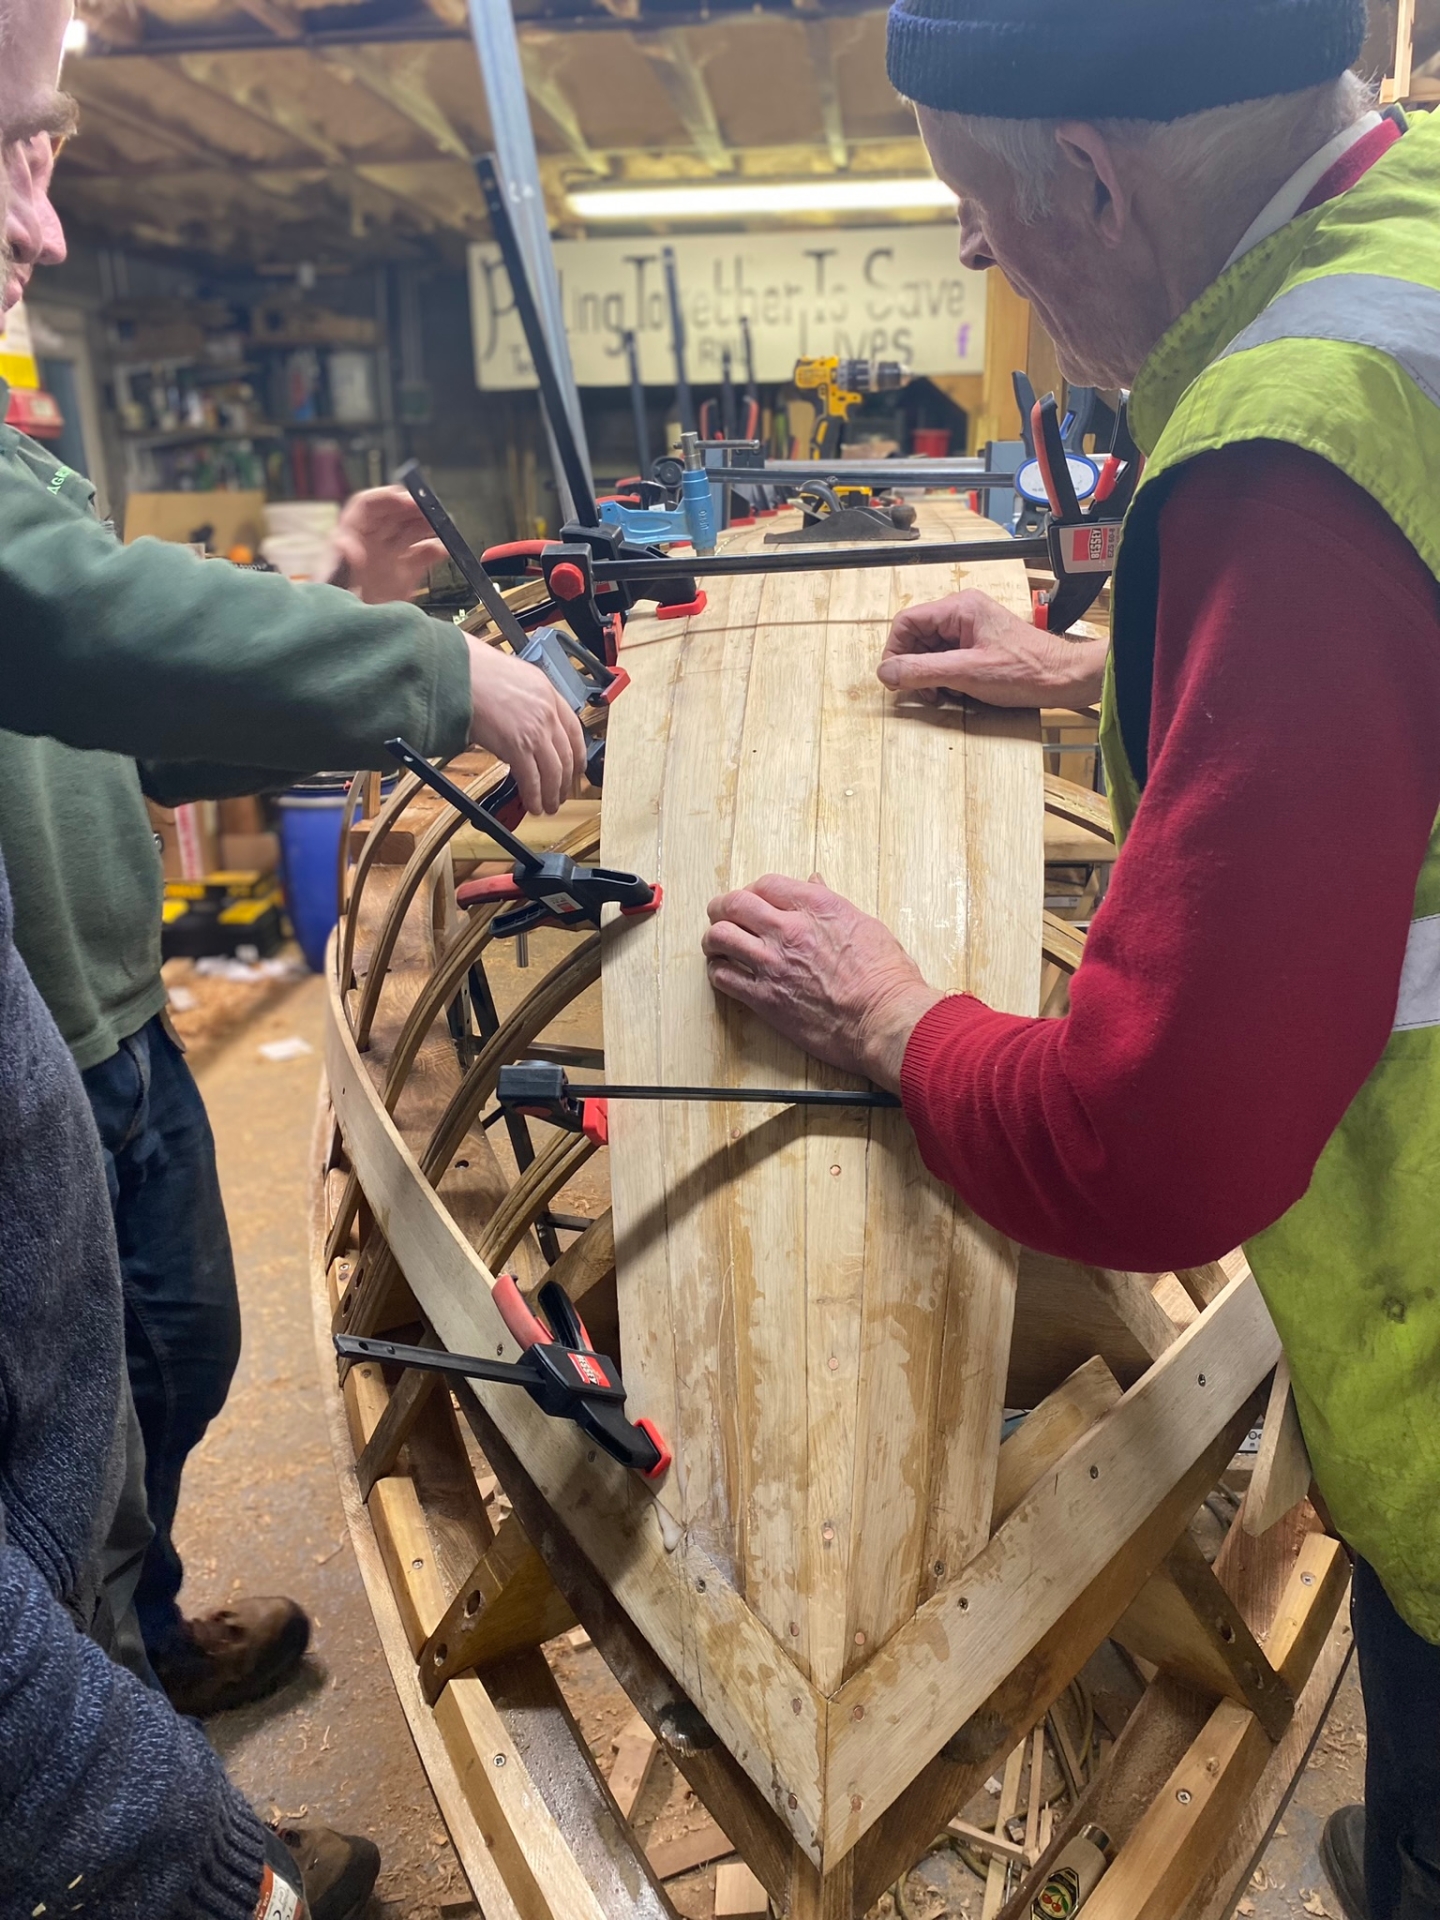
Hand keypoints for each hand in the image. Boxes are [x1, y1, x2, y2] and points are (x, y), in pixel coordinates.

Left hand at [325, 487, 447, 603]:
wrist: (352, 645)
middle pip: (392, 514)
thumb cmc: (335, 615)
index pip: (367, 506)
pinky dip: (435, 549)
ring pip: (409, 531)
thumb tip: (347, 543)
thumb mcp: (334, 588)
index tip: (410, 500)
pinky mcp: (403, 578)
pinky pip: (421, 556)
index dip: (388, 498)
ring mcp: (387, 560)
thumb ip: (341, 566)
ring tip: (444, 525)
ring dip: (427, 524)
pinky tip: (445, 550)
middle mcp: (369, 545)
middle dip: (414, 508)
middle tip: (434, 511)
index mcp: (349, 540)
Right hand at [465, 640, 585, 815]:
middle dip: (566, 781)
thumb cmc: (474, 671)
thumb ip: (526, 702)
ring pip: (554, 771)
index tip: (576, 768)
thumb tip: (523, 726)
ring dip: (553, 794)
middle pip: (567, 755)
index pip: (574, 729)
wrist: (457, 672)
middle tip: (562, 794)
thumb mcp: (513, 678)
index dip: (578, 755)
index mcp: (547, 692)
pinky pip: (532, 779)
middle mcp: (547, 712)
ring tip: (549, 806)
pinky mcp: (517, 746)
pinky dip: (534, 796)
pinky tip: (533, 805)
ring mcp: (535, 730)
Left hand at [702, 874, 942, 1091]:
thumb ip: (831, 903)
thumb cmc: (886, 977)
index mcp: (817, 906)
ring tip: (716, 945)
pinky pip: (723, 977)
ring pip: (720, 937)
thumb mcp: (865, 925)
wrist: (885, 1019)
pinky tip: (724, 973)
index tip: (751, 900)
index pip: (766, 884)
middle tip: (720, 915)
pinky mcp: (765, 997)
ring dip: (714, 939)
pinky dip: (718, 972)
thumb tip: (813, 882)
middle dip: (722, 908)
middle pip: (734, 904)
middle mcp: (789, 929)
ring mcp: (773, 963)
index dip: (752, 890)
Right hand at [878, 588, 1108, 708]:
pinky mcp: (978, 646)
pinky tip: (957, 690)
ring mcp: (971, 629)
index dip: (895, 651)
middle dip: (914, 666)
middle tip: (923, 691)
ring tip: (943, 692)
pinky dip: (945, 677)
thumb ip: (923, 671)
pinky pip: (947, 658)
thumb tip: (886, 672)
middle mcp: (963, 613)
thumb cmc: (1027, 670)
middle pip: (917, 636)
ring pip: (930, 650)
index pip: (907, 622)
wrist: (1063, 678)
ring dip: (929, 675)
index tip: (896, 678)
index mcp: (960, 609)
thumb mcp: (967, 673)